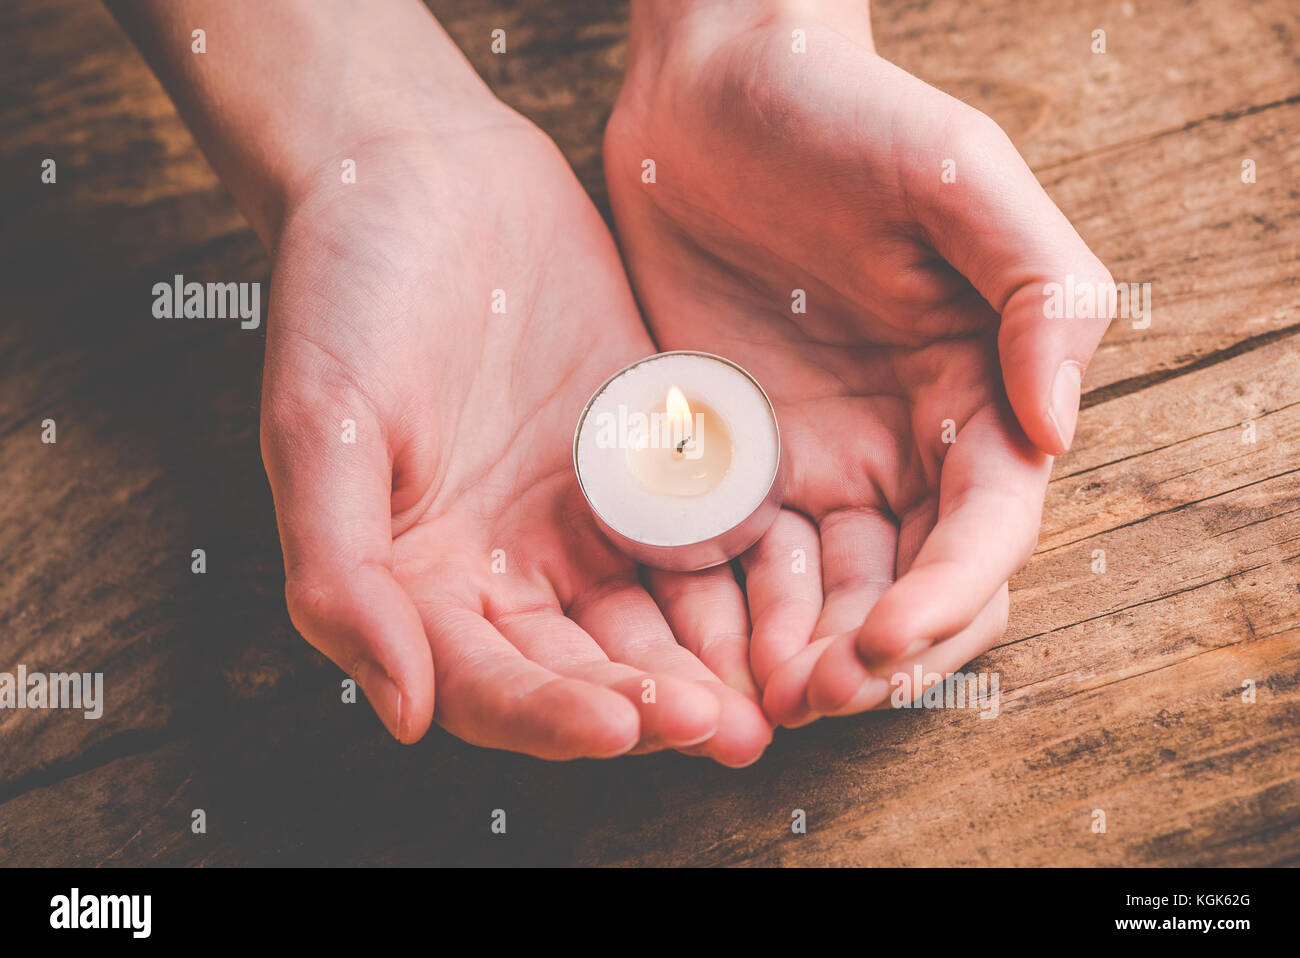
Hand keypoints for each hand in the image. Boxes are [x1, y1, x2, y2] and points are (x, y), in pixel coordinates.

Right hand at [261, 107, 772, 763]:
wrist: (420, 171)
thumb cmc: (346, 291)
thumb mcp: (318, 431)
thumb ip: (342, 577)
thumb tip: (402, 714)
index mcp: (419, 577)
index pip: (487, 683)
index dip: (550, 715)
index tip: (623, 727)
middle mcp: (504, 561)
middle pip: (584, 665)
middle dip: (652, 703)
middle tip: (729, 730)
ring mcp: (579, 511)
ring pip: (651, 613)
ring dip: (706, 658)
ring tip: (771, 694)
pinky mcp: (642, 456)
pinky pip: (694, 528)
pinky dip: (733, 569)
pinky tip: (784, 595)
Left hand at [604, 2, 1112, 723]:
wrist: (711, 94)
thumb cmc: (848, 115)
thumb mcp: (961, 178)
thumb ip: (1039, 296)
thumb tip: (1060, 430)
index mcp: (974, 393)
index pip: (983, 527)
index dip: (947, 596)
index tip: (886, 642)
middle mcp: (901, 444)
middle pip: (906, 585)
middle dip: (872, 654)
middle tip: (811, 694)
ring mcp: (813, 458)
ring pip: (822, 593)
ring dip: (798, 653)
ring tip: (754, 695)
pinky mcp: (727, 458)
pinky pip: (734, 557)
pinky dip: (726, 610)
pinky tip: (698, 644)